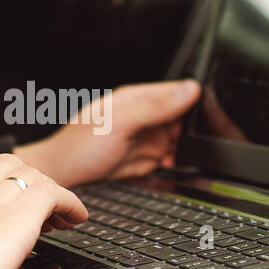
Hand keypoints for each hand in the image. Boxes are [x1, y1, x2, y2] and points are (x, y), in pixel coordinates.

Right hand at [0, 153, 87, 268]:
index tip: (2, 210)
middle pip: (0, 168)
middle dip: (23, 183)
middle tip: (38, 210)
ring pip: (27, 175)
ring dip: (47, 192)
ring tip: (61, 216)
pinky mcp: (15, 216)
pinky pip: (51, 193)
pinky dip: (69, 202)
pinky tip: (77, 218)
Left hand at [13, 79, 200, 187]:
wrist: (60, 178)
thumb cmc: (77, 147)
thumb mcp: (118, 122)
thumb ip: (154, 107)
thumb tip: (189, 90)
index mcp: (139, 99)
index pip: (179, 92)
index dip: (196, 101)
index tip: (209, 115)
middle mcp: (145, 117)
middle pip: (183, 118)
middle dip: (192, 129)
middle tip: (194, 140)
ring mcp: (146, 139)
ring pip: (179, 140)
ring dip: (185, 148)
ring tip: (178, 152)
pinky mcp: (146, 160)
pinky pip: (170, 160)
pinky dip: (176, 163)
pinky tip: (170, 165)